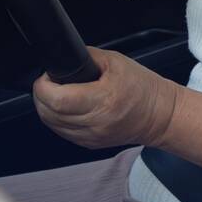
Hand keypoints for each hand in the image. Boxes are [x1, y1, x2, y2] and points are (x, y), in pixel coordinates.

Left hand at [32, 46, 180, 149]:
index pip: (58, 100)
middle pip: (50, 113)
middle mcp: (96, 123)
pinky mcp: (90, 144)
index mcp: (103, 100)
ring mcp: (92, 137)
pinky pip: (62, 133)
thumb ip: (87, 57)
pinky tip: (65, 108)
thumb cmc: (142, 88)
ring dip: (47, 108)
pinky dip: (57, 120)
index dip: (44, 87)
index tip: (47, 77)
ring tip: (56, 94)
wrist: (160, 115)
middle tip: (50, 83)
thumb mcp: (116, 61)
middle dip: (42, 95)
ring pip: (52, 125)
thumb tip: (64, 57)